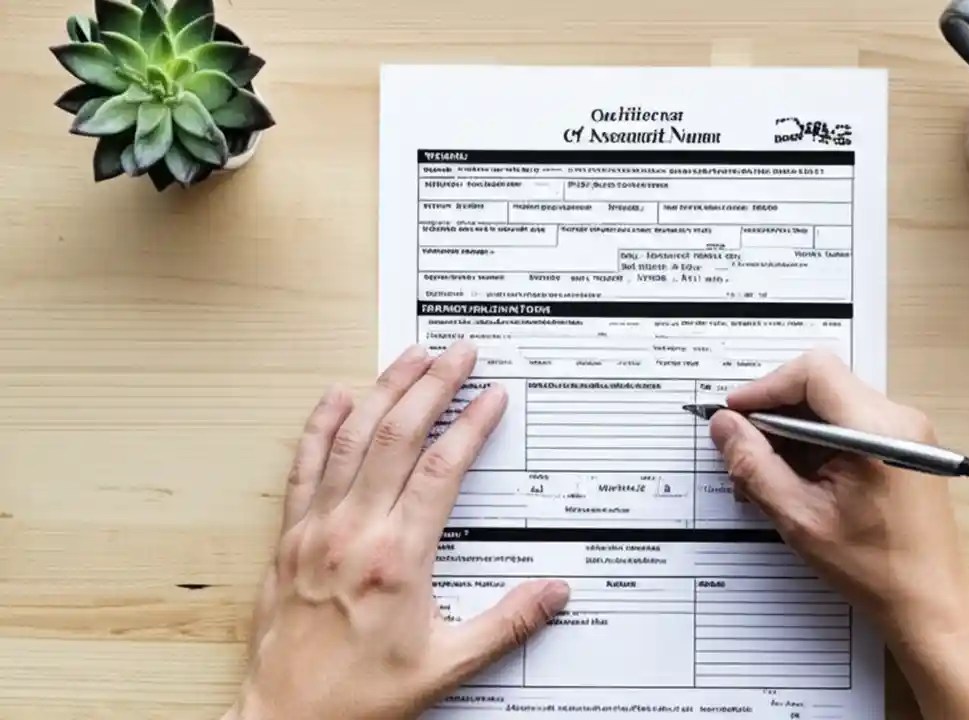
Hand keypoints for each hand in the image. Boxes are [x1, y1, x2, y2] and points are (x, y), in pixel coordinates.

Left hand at [225, 342, 569, 719]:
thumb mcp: (445, 665)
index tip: (491, 397)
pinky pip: (304, 465)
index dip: (470, 424)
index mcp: (397, 558)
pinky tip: (335, 397)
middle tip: (457, 354)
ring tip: (409, 357)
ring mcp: (316, 528)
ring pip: (351, 439)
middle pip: (398, 436)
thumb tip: (553, 594)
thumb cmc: (358, 696)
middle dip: (432, 386)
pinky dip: (320, 425)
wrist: (287, 719)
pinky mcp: (290, 536)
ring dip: (382, 391)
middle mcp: (354, 532)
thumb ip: (506, 624)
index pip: (442, 469)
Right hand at [709, 350, 968, 718]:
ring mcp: (906, 430)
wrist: (929, 601)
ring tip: (770, 472)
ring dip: (794, 429)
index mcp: (877, 430)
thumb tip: (725, 426)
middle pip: (821, 384)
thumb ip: (755, 465)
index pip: (814, 372)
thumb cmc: (876, 568)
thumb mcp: (800, 518)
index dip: (766, 386)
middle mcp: (899, 419)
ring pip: (832, 403)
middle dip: (776, 411)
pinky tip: (799, 478)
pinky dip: (816, 440)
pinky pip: (849, 422)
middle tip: (745, 447)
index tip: (736, 413)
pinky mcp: (903, 444)